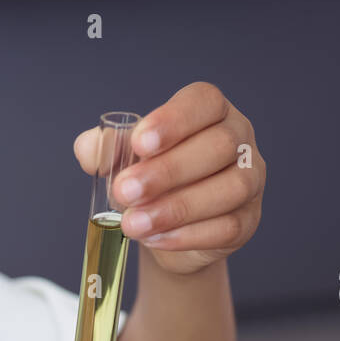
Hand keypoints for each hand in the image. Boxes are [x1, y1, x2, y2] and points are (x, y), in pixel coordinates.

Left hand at [73, 81, 265, 275]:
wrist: (168, 230)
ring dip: (176, 208)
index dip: (173, 120)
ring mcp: (250, 180)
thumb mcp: (125, 159)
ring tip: (133, 223)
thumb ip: (106, 149)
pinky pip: (227, 227)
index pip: (203, 102)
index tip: (139, 142)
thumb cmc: (151, 181)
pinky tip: (154, 239)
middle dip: (167, 171)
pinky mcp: (248, 220)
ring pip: (229, 189)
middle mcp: (238, 139)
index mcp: (210, 111)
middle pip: (218, 146)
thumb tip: (89, 148)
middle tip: (124, 191)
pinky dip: (187, 235)